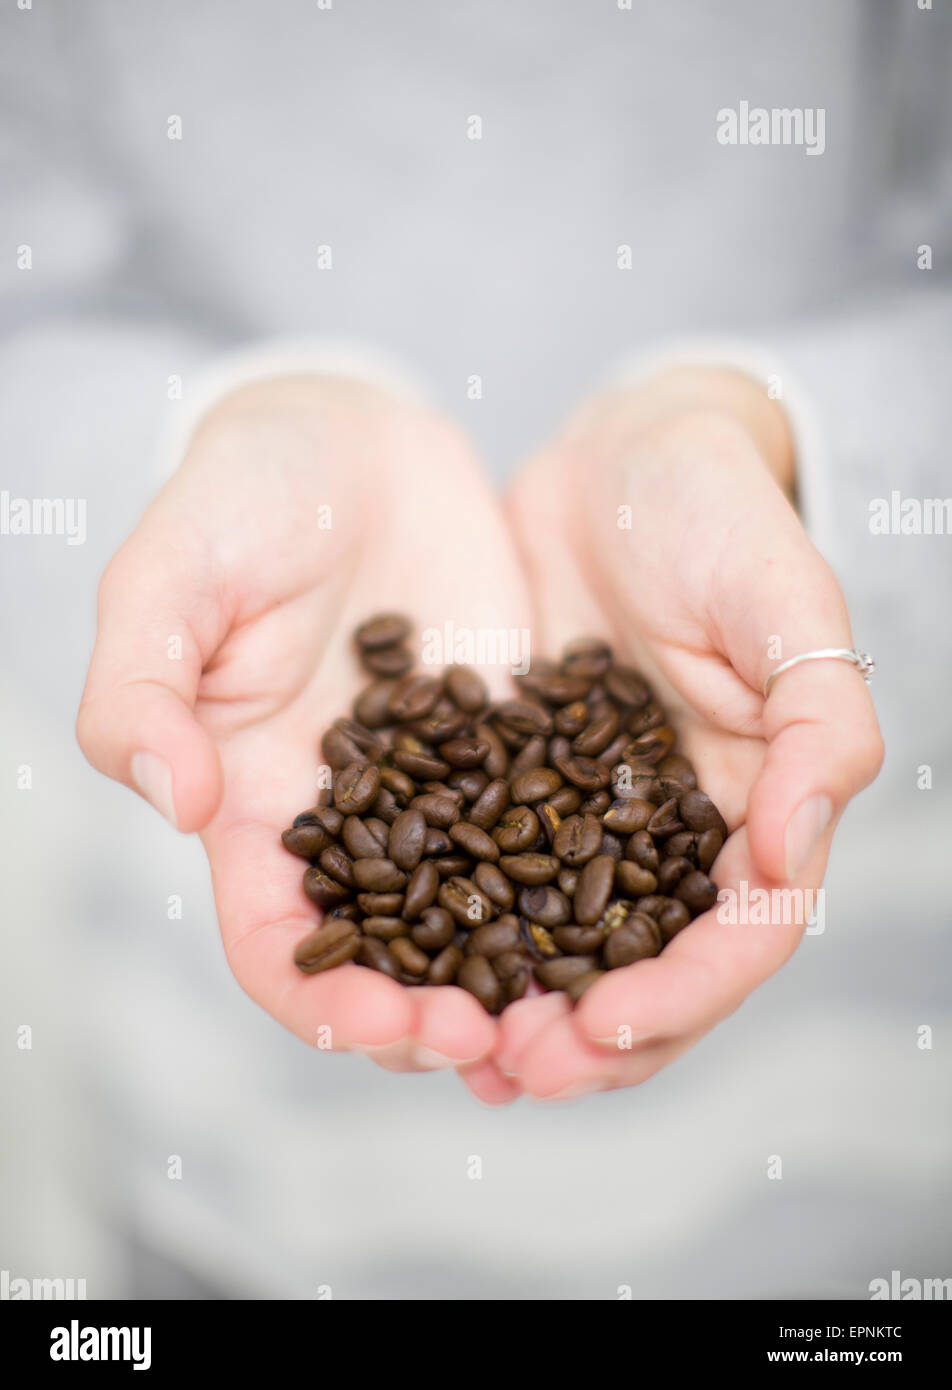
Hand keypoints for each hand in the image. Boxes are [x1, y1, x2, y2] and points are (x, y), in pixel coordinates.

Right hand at [76, 375, 533, 1079]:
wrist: (353, 437)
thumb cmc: (242, 499)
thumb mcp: (170, 577)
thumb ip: (141, 687)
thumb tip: (173, 799)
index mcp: (257, 805)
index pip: (276, 941)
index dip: (323, 1002)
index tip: (392, 1025)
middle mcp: (354, 819)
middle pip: (390, 960)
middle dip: (439, 1019)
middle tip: (507, 1046)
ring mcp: (441, 788)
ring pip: (484, 919)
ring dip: (525, 983)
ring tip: (585, 1015)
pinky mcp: (516, 745)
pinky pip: (558, 833)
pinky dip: (591, 889)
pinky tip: (646, 920)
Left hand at [495, 367, 883, 1099]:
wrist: (619, 459)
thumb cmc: (716, 510)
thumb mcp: (783, 596)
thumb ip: (819, 719)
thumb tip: (789, 853)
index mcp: (760, 799)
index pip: (743, 931)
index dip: (686, 992)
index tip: (605, 1025)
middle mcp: (679, 828)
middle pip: (656, 969)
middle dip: (596, 1037)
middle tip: (515, 1066)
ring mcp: (598, 816)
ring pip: (572, 950)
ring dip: (525, 1014)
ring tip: (457, 1048)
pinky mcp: (520, 790)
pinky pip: (492, 882)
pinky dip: (461, 938)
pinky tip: (406, 972)